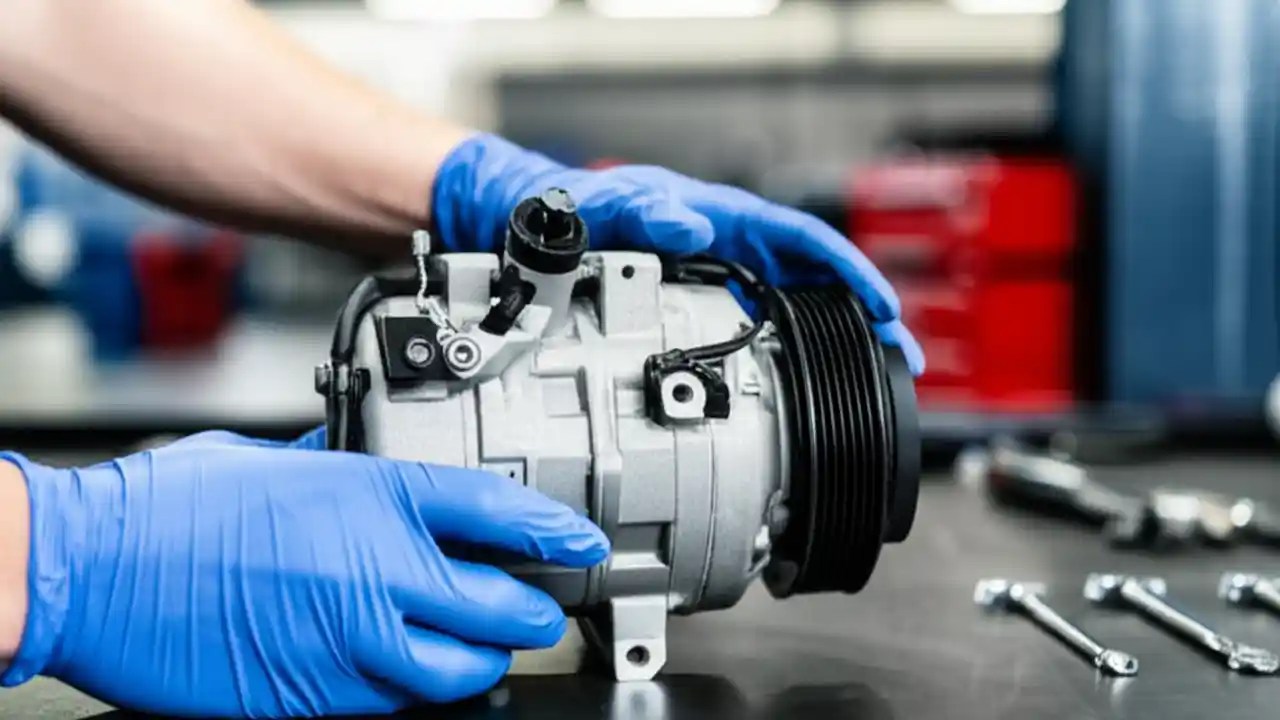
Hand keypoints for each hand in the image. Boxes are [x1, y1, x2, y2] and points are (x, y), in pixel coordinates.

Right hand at [0, 430, 608, 717]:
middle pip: (504, 605)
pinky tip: (404, 670)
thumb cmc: (170, 510)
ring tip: (479, 646)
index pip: (498, 510)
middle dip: (533, 610)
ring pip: (463, 670)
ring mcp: (349, 641)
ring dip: (482, 659)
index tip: (583, 539)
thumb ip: (338, 462)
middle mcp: (375, 570)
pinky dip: (415, 689)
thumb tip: (365, 453)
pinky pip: (396, 703)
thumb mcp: (272, 461)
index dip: (555, 527)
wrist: (90, 571)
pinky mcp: (316, 696)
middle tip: (537, 605)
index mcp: (370, 497)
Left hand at [433, 134, 923, 374]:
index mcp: (721, 221)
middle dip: (864, 320)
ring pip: (795, 314)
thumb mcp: (602, 202)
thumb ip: (643, 209)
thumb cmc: (572, 208)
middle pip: (816, 284)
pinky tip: (803, 396)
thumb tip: (693, 225)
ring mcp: (719, 282)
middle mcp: (729, 252)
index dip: (848, 271)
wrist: (533, 232)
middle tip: (900, 362)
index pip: (803, 241)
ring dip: (836, 348)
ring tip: (872, 391)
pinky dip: (788, 361)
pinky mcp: (701, 309)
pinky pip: (757, 333)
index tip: (881, 305)